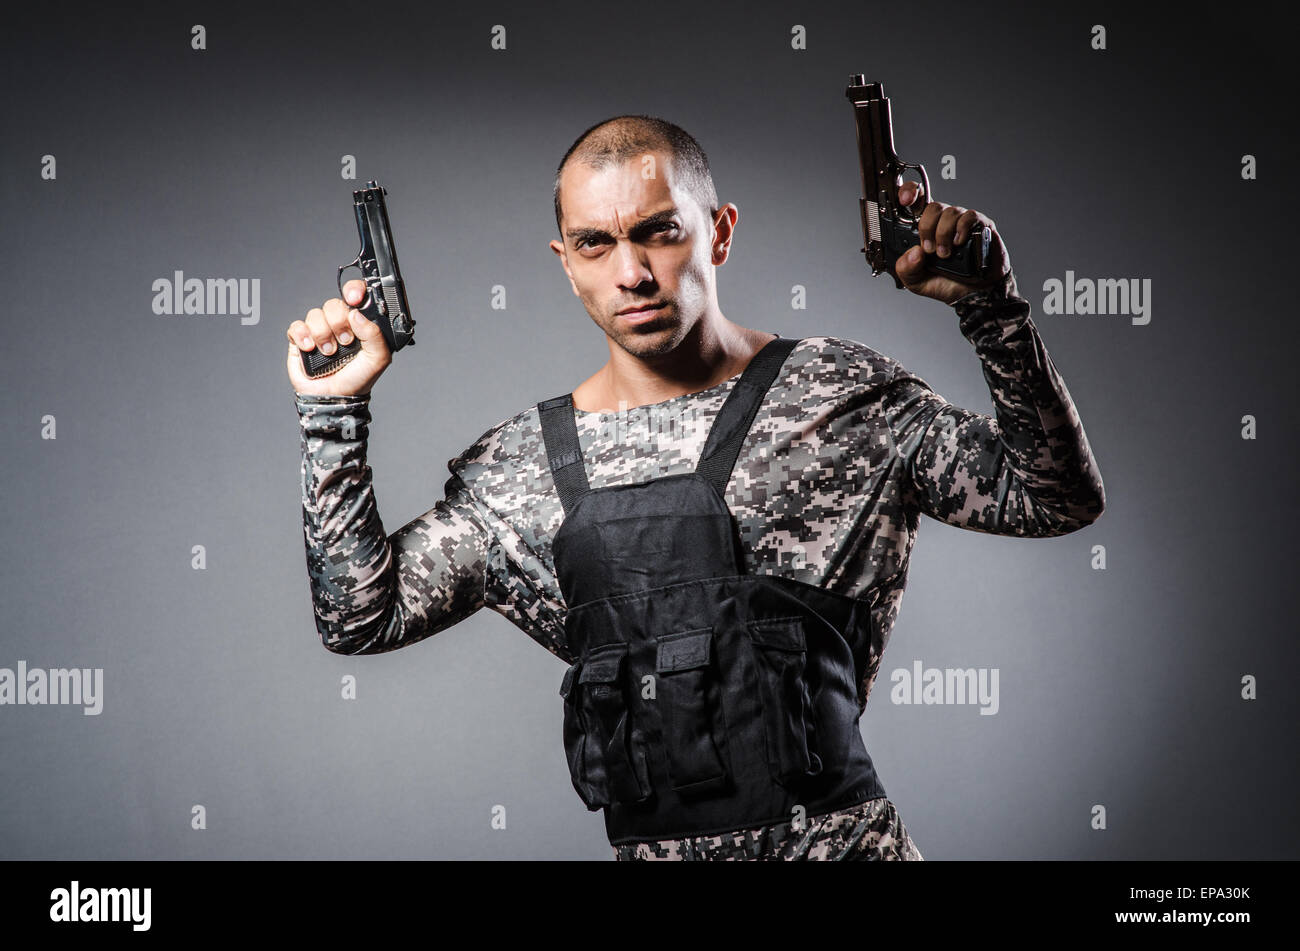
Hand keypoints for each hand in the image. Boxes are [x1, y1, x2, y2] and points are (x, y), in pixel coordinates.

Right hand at [286, 280, 391, 395]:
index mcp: (359, 323)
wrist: (336, 397)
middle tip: (346, 341)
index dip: (354, 290)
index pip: (356, 295)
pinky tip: (310, 348)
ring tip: (330, 352)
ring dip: (323, 334)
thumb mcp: (379, 358)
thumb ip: (375, 334)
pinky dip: (303, 335)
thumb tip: (356, 313)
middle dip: (339, 322)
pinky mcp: (301, 339)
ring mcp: (320, 330)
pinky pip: (296, 325)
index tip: (354, 299)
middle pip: (334, 304)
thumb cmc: (359, 378)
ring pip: (315, 314)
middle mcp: (339, 323)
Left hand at [892, 180, 1010, 304]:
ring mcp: (962, 222)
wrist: (973, 294)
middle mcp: (943, 221)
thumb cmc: (945, 283)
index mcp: (925, 229)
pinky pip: (969, 217)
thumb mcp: (915, 281)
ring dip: (943, 234)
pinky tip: (959, 243)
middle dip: (926, 228)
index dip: (909, 193)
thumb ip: (905, 268)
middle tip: (929, 249)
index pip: (916, 200)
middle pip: (932, 206)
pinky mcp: (980, 226)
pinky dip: (961, 229)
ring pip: (949, 211)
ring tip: (945, 254)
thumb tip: (914, 252)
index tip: (904, 200)